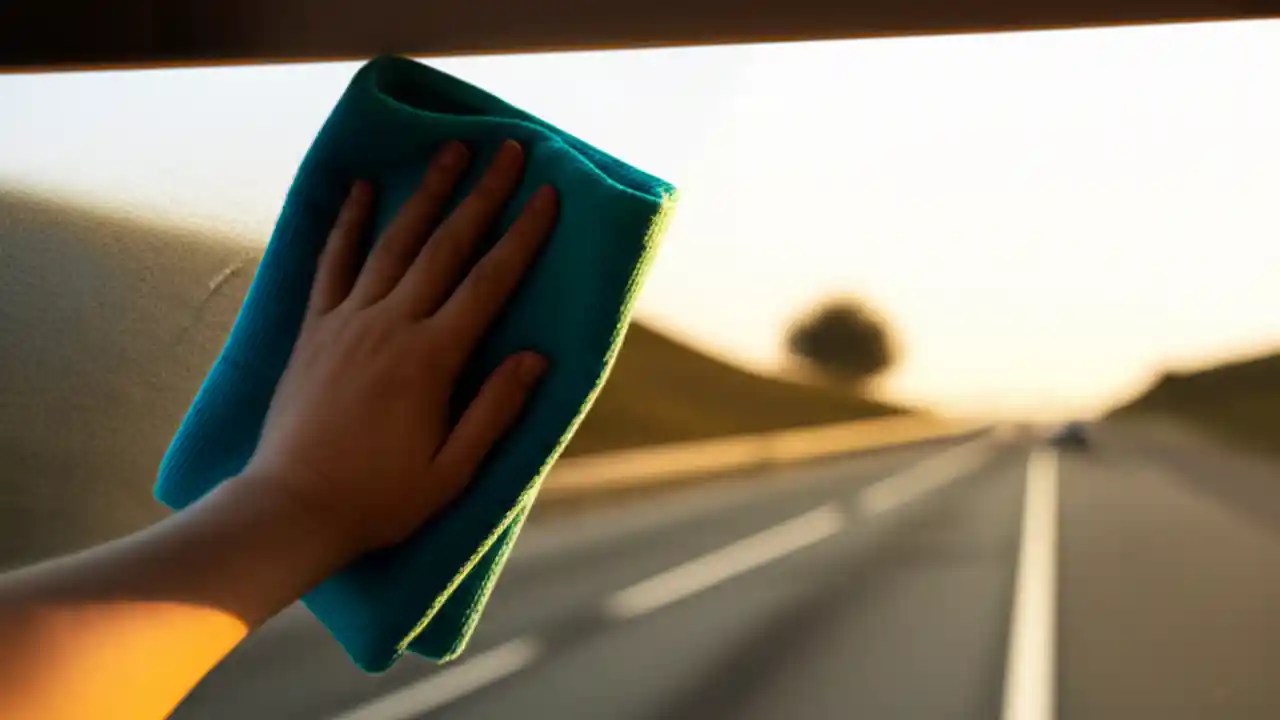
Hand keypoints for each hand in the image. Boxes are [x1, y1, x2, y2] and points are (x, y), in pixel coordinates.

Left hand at [243, 139, 554, 560]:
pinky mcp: (314, 329)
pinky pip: (333, 263)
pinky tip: (364, 189)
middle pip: (446, 246)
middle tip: (507, 150)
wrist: (290, 508)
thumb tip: (537, 357)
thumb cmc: (379, 499)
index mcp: (430, 360)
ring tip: (450, 151)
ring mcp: (347, 322)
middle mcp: (390, 326)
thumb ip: (494, 409)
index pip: (488, 283)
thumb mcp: (452, 470)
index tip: (546, 195)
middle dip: (481, 195)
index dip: (522, 236)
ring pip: (394, 242)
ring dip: (425, 193)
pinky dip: (349, 223)